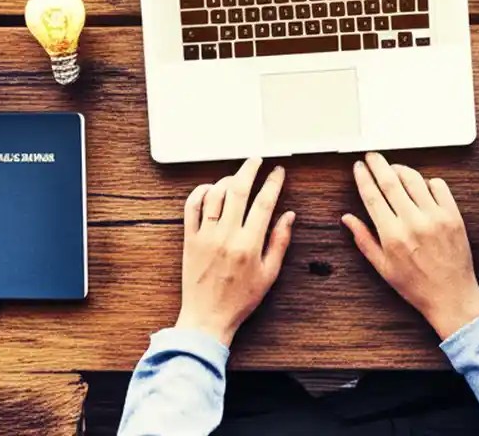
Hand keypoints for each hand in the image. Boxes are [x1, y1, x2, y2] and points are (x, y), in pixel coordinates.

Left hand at [175, 157, 294, 345]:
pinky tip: (210, 189)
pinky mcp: (190, 239)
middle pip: (238, 190)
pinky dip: (200, 192)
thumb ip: (280, 241)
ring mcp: (205, 236)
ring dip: (226, 179)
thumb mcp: (269, 274)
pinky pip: (191, 207)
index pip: (264, 203)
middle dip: (249, 169)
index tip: (278, 172)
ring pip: (215, 195)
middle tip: (256, 160)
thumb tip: (289, 215)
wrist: (207, 318)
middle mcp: (226, 236)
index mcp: (249, 244)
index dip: (273, 182)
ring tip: (236, 177)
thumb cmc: (240, 300)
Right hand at [343, 152, 478, 339]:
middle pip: (390, 181)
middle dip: (378, 164)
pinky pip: (439, 186)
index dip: (362, 178)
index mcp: (392, 235)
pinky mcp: (453, 216)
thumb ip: (363, 239)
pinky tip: (421, 186)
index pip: (372, 196)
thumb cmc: (416, 285)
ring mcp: (435, 217)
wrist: (451, 296)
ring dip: (401, 169)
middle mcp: (413, 222)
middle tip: (372, 156)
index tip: (358, 167)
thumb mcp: (382, 267)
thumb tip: (347, 218)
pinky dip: (427, 181)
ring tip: (394, 169)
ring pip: (414, 179)